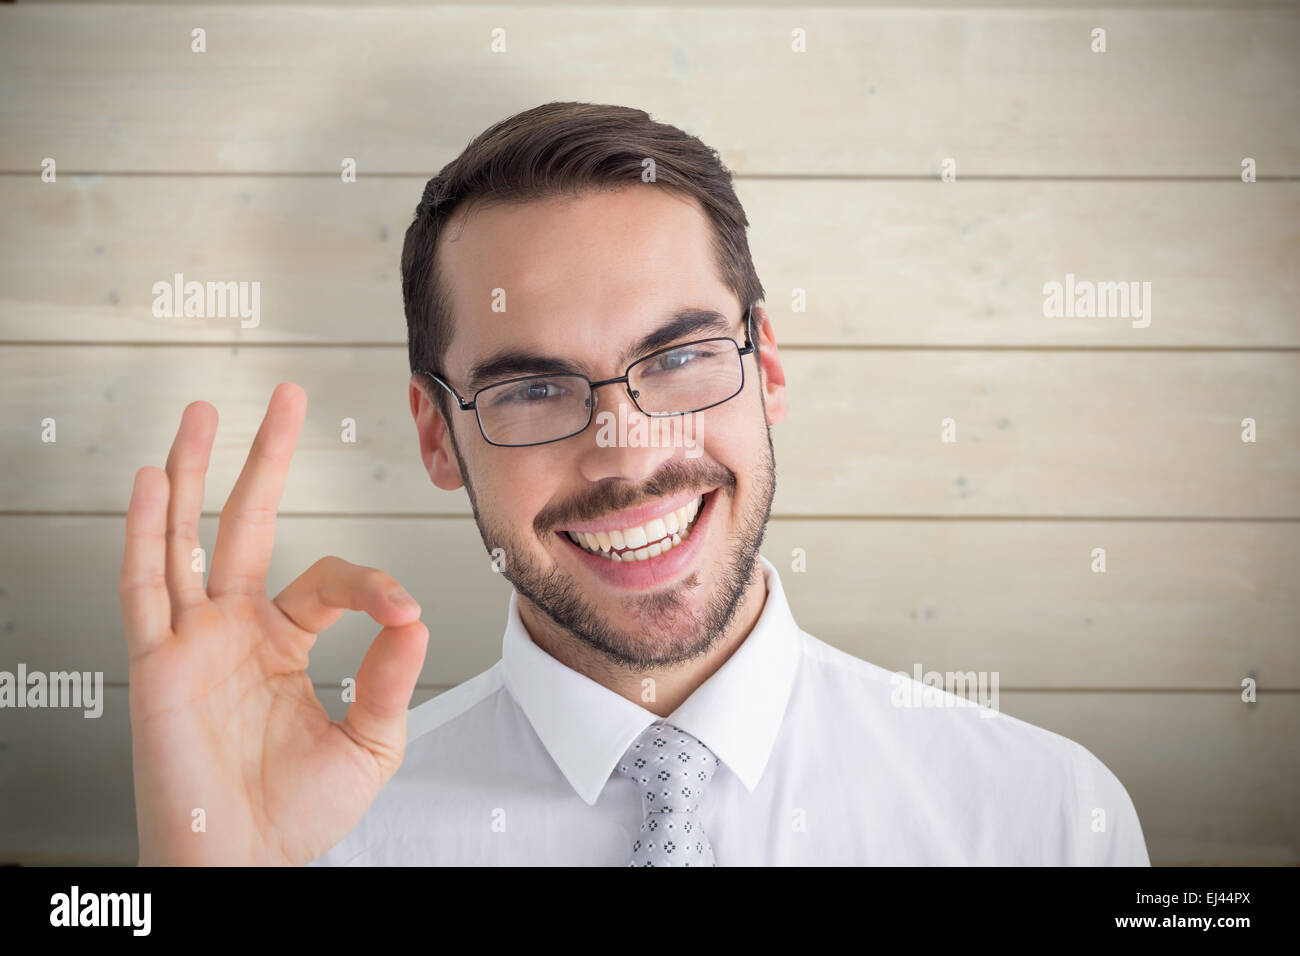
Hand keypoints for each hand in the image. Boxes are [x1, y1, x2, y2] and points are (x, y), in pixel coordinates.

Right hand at [118, 383, 428, 864]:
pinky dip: (144, 533)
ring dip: (191, 473)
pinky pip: (145, 586)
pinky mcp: (157, 661)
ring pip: (186, 538)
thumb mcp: (370, 741)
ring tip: (200, 412)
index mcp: (283, 642)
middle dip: (264, 459)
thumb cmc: (297, 814)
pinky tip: (149, 482)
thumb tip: (416, 616)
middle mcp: (235, 630)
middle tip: (283, 398)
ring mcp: (193, 639)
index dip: (370, 585)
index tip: (401, 612)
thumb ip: (390, 676)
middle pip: (247, 523)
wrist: (245, 863)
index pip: (330, 578)